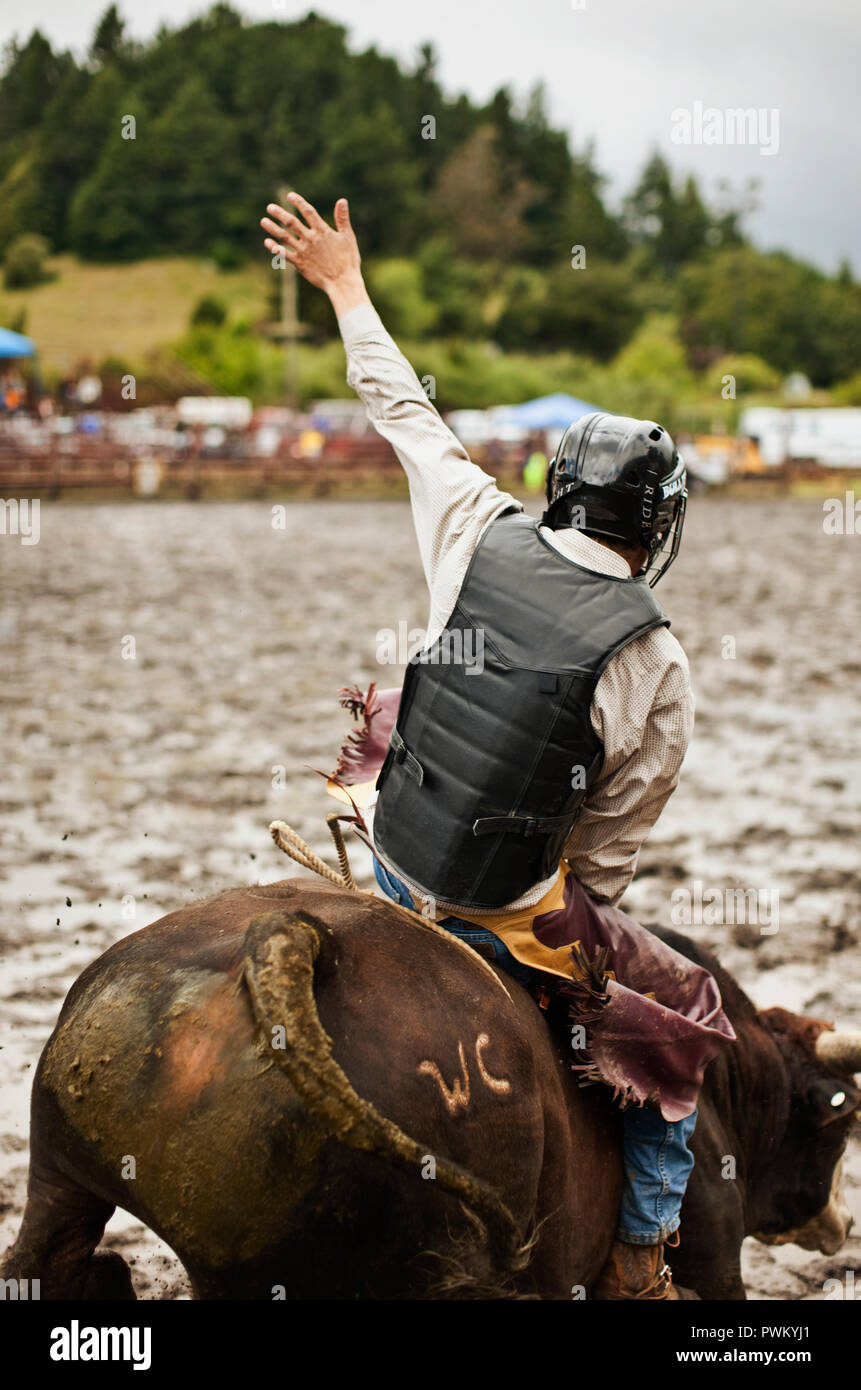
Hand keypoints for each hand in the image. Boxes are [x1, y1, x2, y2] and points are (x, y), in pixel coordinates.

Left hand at [261, 193, 369, 315]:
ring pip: (285, 237)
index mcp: (322, 231)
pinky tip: (267, 243)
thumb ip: (342, 219)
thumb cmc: (348, 261)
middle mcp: (311, 239)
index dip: (299, 202)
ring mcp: (304, 251)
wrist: (342, 283)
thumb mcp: (348, 237)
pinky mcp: (300, 264)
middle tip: (269, 207)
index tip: (290, 196)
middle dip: (280, 214)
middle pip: (292, 222)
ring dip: (273, 228)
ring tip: (263, 221)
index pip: (308, 212)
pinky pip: (285, 254)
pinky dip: (275, 248)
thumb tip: (342, 200)